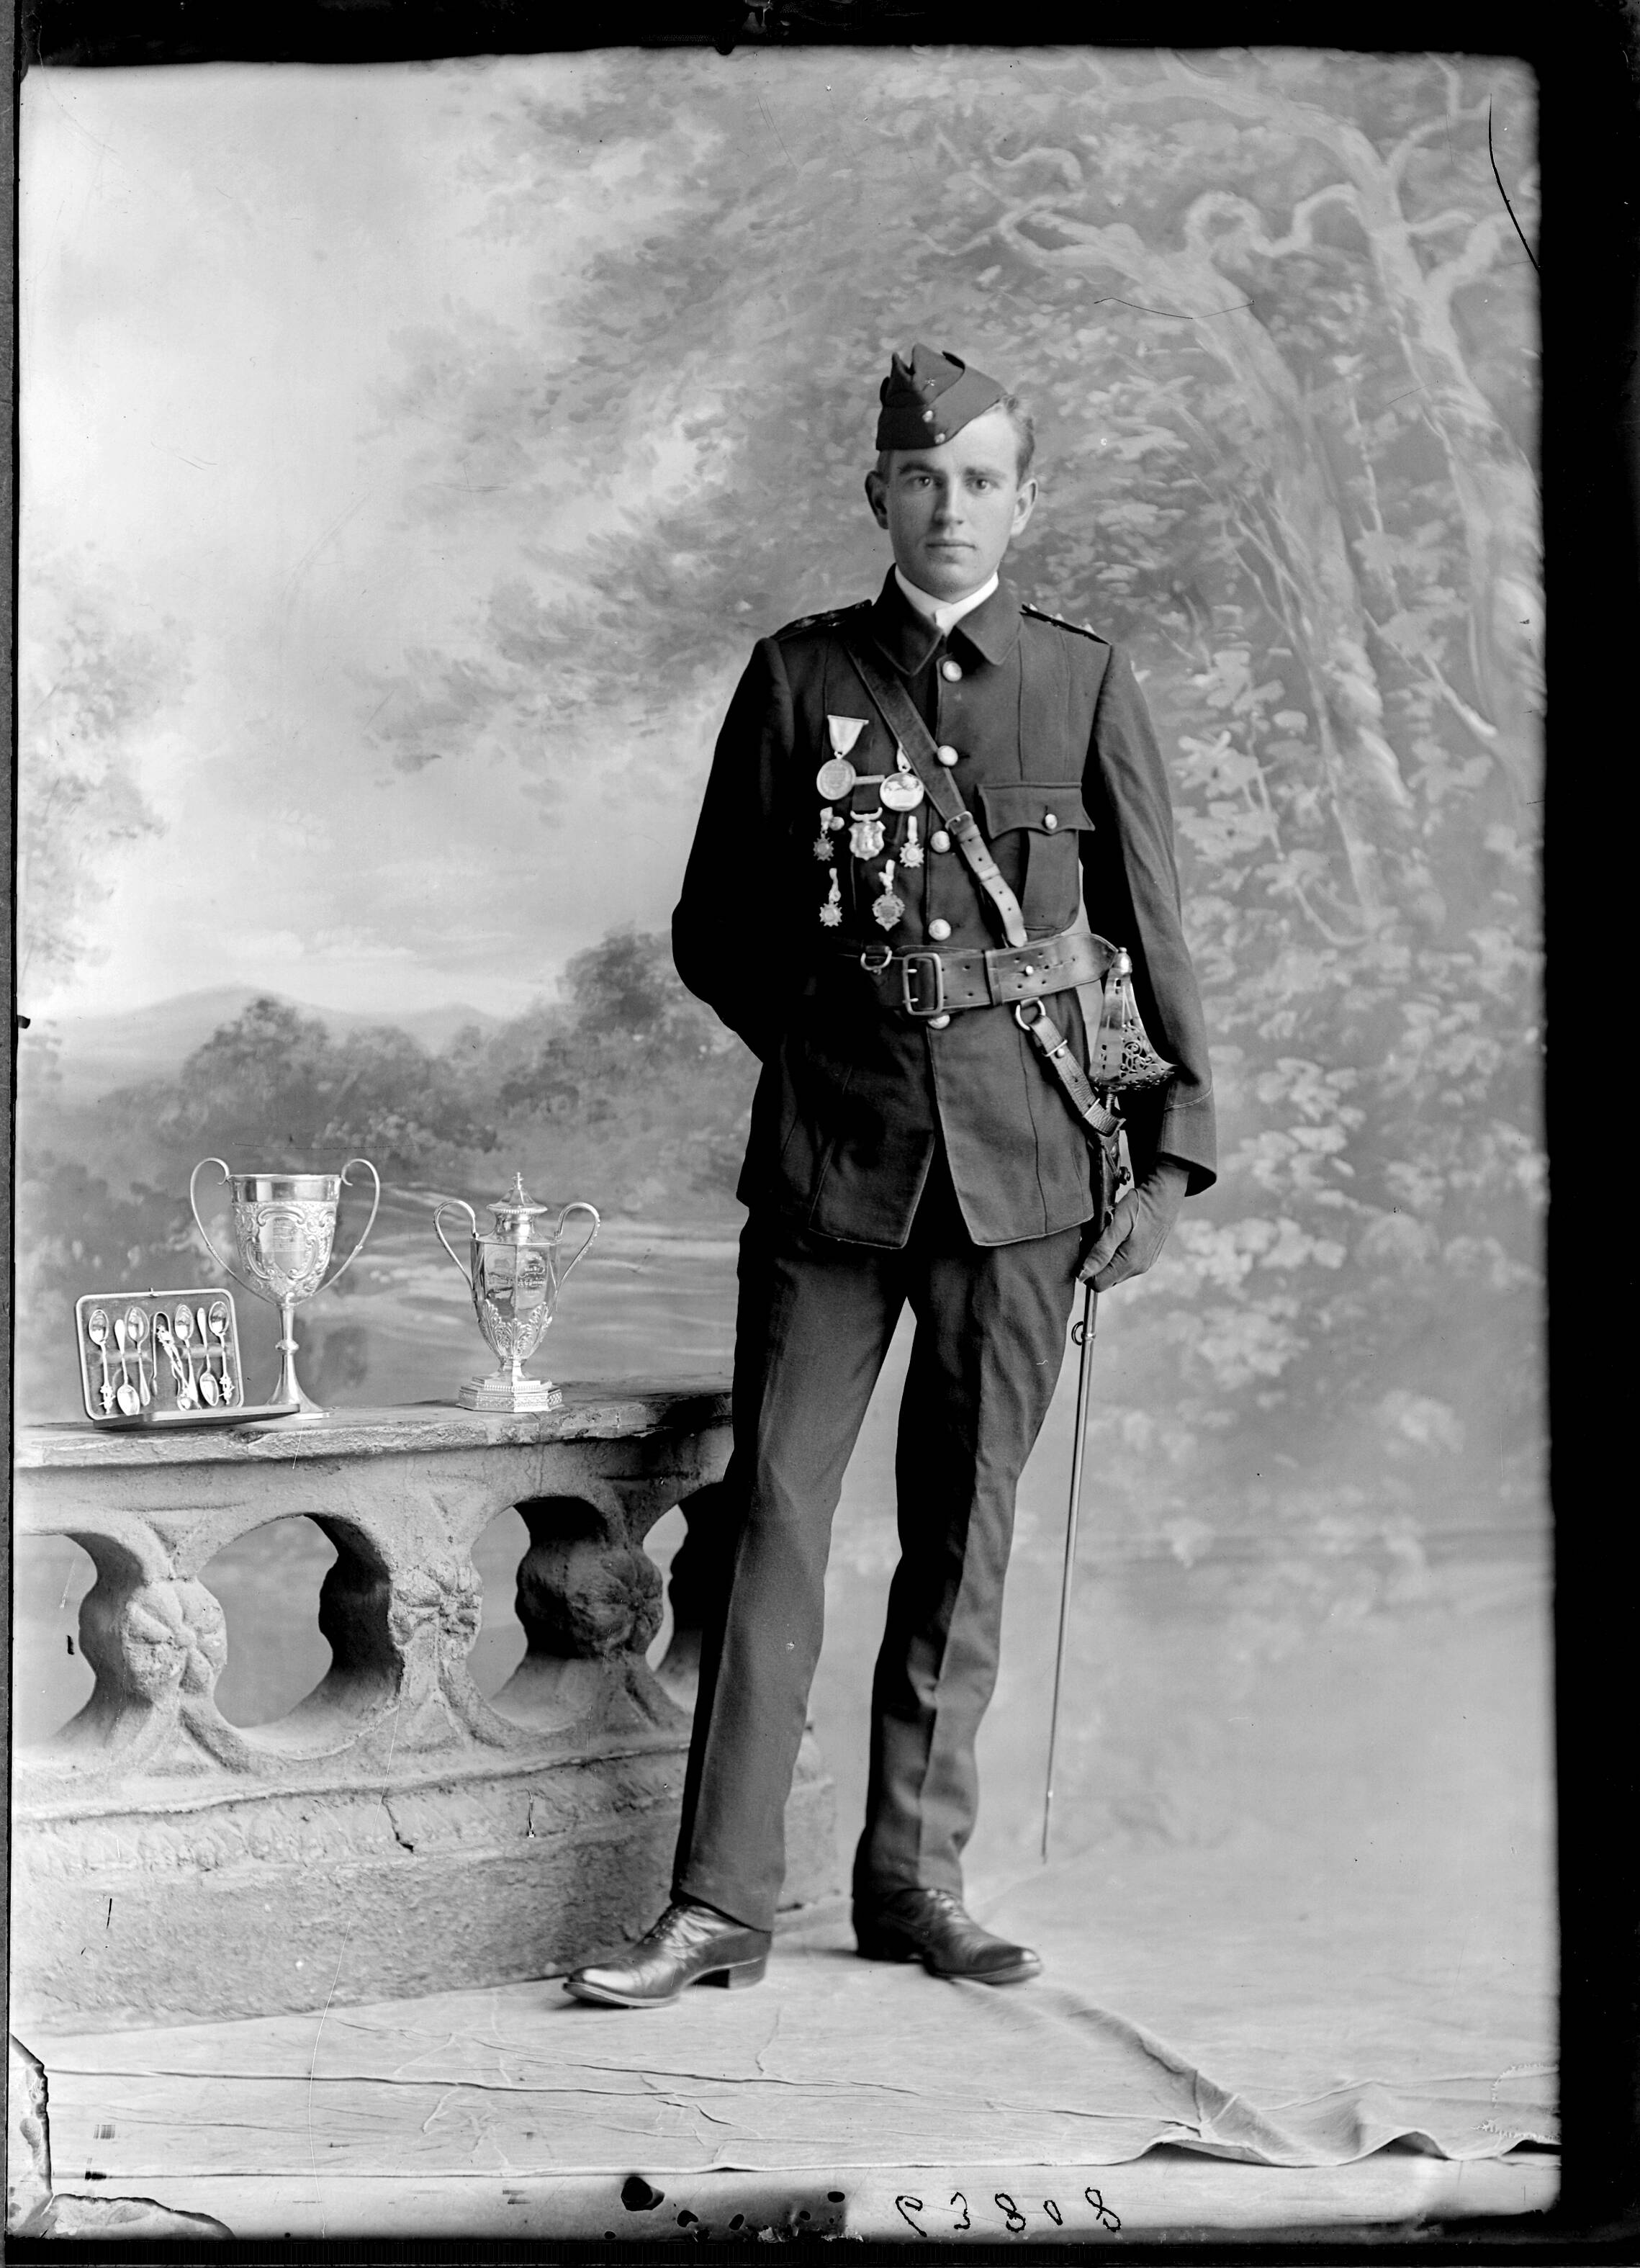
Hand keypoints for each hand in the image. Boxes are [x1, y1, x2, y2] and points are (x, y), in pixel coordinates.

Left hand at [1079, 1158, 1188, 1290]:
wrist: (1165, 1193)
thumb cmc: (1139, 1205)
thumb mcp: (1117, 1223)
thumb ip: (1101, 1250)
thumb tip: (1081, 1275)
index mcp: (1130, 1262)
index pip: (1096, 1283)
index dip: (1085, 1268)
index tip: (1084, 1246)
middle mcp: (1138, 1268)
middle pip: (1104, 1278)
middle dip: (1094, 1261)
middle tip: (1094, 1236)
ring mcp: (1144, 1264)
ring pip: (1113, 1271)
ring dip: (1104, 1256)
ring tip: (1106, 1233)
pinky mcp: (1147, 1257)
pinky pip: (1123, 1263)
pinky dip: (1115, 1252)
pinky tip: (1117, 1235)